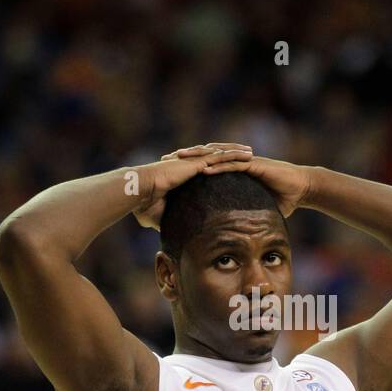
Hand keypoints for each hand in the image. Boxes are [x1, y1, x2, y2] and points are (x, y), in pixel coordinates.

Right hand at [133, 144, 252, 228]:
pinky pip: (219, 157)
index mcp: (183, 173)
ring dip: (236, 152)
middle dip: (230, 154)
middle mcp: (189, 164)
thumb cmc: (145, 204)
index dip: (217, 166)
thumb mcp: (160, 216)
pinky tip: (247, 155)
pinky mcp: (196, 163)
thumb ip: (170, 222)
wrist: (140, 192)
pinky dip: (234, 155)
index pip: (204, 167)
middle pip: (215, 156)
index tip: (228, 168)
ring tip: (251, 152)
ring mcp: (193, 161)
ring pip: (220, 153)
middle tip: (247, 154)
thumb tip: (172, 238)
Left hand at [169, 145, 312, 218]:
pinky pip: (233, 164)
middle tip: (165, 158)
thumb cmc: (281, 199)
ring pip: (216, 155)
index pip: (205, 164)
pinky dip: (219, 166)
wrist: (301, 188)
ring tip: (179, 158)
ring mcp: (245, 161)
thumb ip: (242, 217)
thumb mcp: (256, 209)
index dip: (187, 166)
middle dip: (185, 156)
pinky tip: (205, 169)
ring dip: (197, 156)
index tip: (169, 169)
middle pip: (205, 156)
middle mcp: (236, 162)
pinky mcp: (254, 164)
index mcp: (232, 170)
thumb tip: (230, 234)